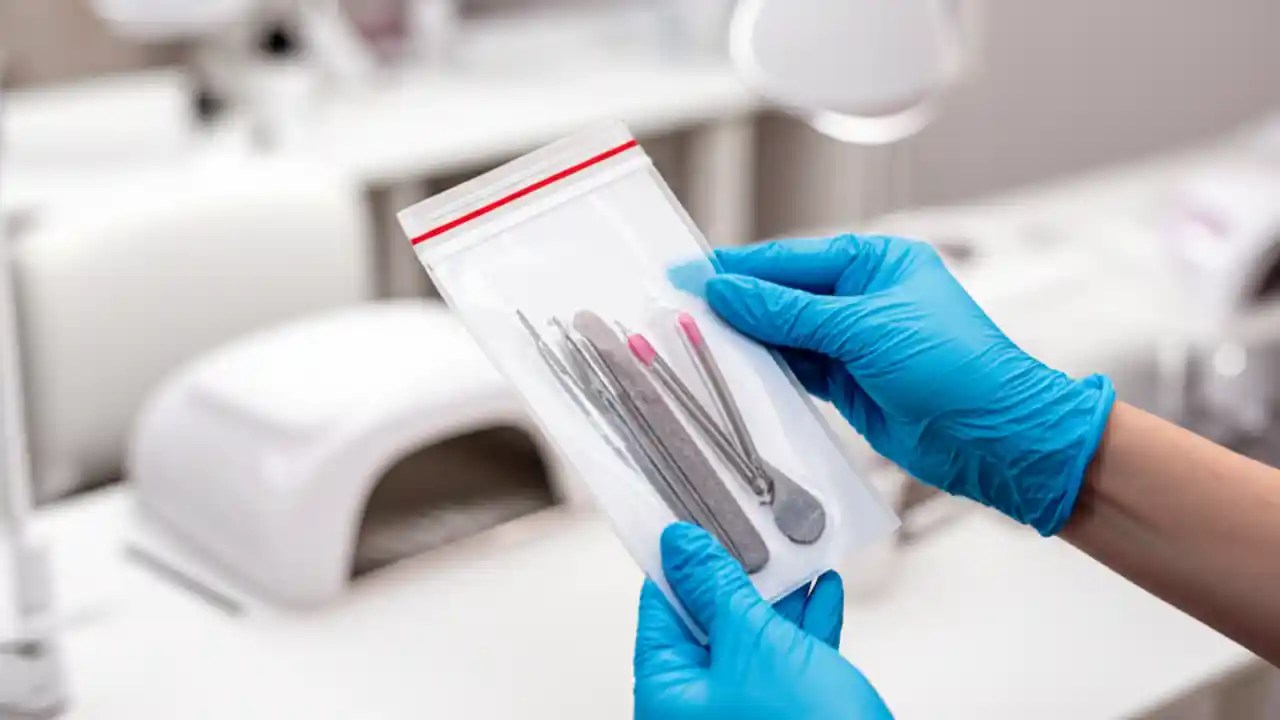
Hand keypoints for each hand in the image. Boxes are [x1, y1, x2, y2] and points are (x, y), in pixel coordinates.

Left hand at [634, 523, 891, 719]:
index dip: (678, 559)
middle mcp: (700, 707)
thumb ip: (716, 589)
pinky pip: (790, 659)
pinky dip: (806, 624)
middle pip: (708, 620)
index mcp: (668, 694)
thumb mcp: (751, 643)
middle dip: (737, 572)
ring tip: (794, 549)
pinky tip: (823, 590)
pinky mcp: (788, 713)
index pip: (659, 609)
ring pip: (754, 637)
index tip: (691, 518)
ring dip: (779, 593)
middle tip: (750, 526)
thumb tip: (680, 546)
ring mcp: (745, 711)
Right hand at [705, 235, 1114, 535]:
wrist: (994, 440)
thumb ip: (788, 312)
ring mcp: (855, 341)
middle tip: (681, 307)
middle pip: (783, 296)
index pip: (791, 260)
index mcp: (876, 262)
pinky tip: (735, 371)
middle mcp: (863, 296)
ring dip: (749, 340)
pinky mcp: (850, 383)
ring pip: (785, 335)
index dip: (739, 268)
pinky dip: (768, 372)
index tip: (690, 274)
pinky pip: (797, 370)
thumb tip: (727, 291)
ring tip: (697, 340)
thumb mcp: (863, 329)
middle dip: (738, 304)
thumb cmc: (955, 367)